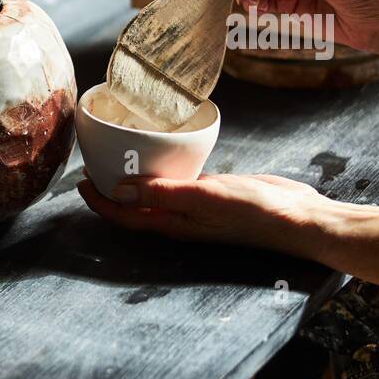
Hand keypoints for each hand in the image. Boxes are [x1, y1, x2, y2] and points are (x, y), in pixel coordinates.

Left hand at [77, 173, 333, 257]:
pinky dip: (162, 171)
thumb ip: (162, 193)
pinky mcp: (212, 194)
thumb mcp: (204, 198)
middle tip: (94, 162)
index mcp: (171, 224)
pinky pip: (177, 184)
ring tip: (118, 155)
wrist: (299, 218)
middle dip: (110, 189)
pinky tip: (162, 154)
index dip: (98, 202)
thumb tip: (118, 189)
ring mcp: (195, 208)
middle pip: (133, 207)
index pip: (123, 216)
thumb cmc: (254, 212)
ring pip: (154, 195)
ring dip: (134, 179)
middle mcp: (178, 219)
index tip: (79, 181)